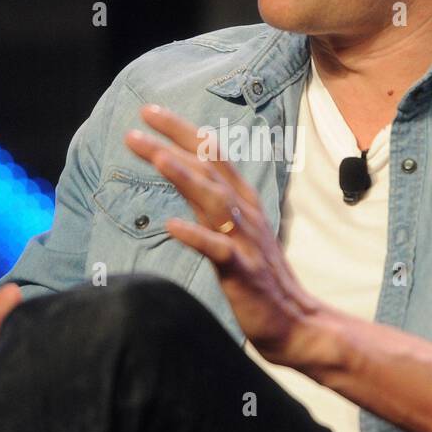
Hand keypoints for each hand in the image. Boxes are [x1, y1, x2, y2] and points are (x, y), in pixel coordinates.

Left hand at [123, 104, 329, 367]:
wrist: (294, 321)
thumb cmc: (259, 275)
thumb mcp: (234, 228)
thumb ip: (210, 200)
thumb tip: (181, 173)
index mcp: (242, 200)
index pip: (211, 153)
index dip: (181, 130)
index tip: (149, 110)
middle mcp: (244, 212)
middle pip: (208, 168)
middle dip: (173, 143)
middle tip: (137, 126)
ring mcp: (245, 240)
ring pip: (214, 201)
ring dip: (186, 177)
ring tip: (158, 157)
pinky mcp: (243, 271)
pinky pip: (219, 250)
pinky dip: (196, 236)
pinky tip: (172, 227)